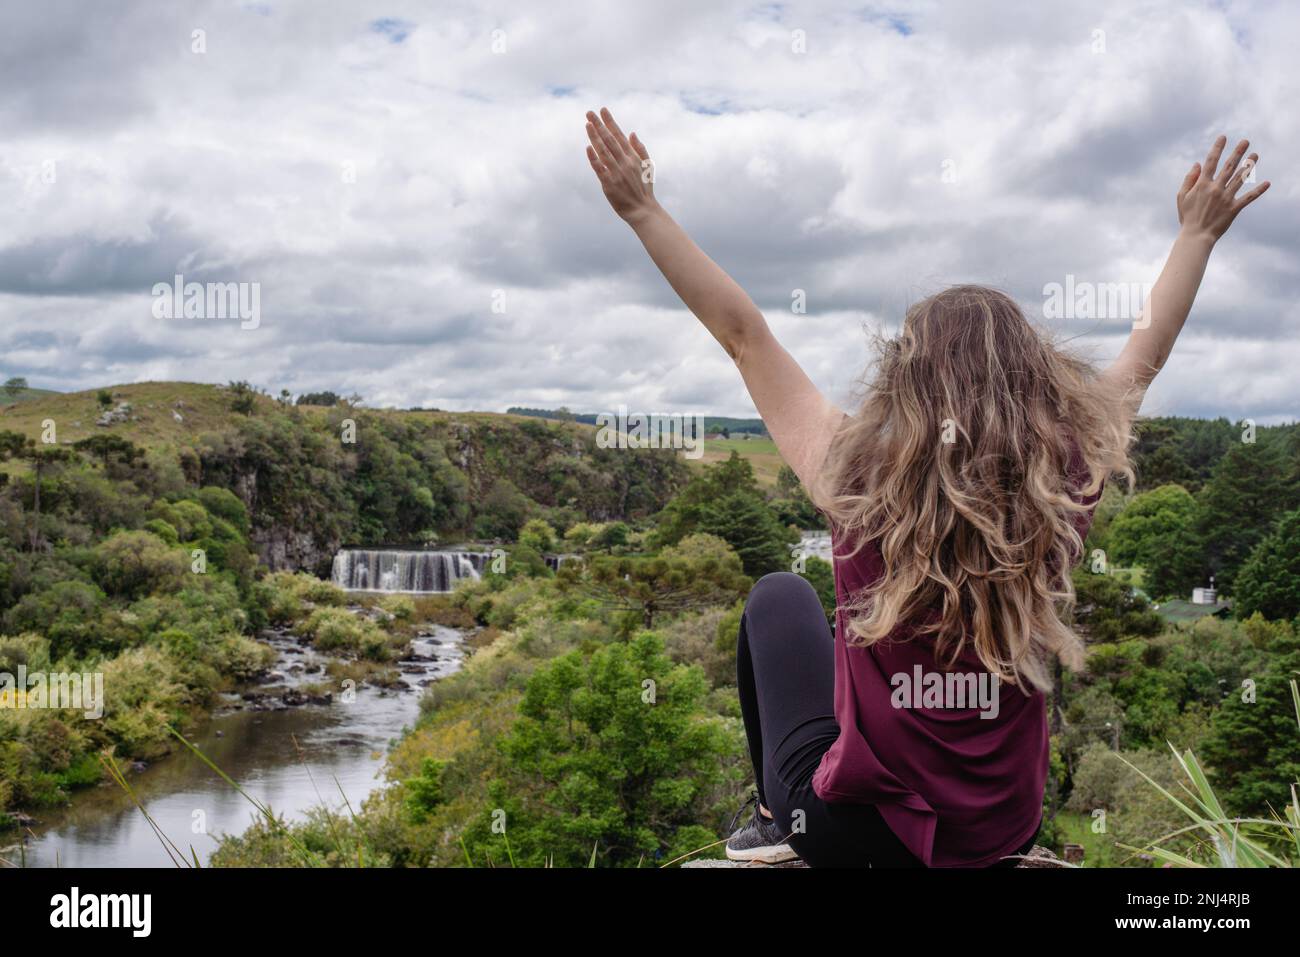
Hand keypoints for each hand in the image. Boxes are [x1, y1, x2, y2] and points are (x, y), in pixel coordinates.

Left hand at [585, 107, 658, 224]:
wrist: (643, 210)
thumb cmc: (644, 189)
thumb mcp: (647, 166)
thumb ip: (640, 149)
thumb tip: (631, 133)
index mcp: (633, 157)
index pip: (619, 135)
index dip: (610, 122)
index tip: (603, 110)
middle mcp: (625, 162)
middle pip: (610, 140)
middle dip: (599, 125)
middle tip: (589, 112)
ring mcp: (617, 173)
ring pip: (603, 151)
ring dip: (595, 137)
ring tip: (587, 124)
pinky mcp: (609, 184)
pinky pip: (600, 169)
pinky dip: (594, 158)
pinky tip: (588, 148)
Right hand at [1176, 134, 1269, 242]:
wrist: (1196, 236)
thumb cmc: (1187, 217)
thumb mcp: (1182, 197)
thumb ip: (1189, 179)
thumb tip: (1198, 164)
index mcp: (1202, 185)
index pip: (1211, 162)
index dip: (1217, 148)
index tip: (1223, 137)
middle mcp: (1215, 189)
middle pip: (1229, 167)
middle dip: (1238, 152)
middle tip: (1246, 141)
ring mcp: (1225, 198)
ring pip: (1240, 179)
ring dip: (1249, 166)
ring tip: (1255, 155)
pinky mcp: (1233, 209)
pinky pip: (1248, 198)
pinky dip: (1258, 191)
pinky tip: (1267, 183)